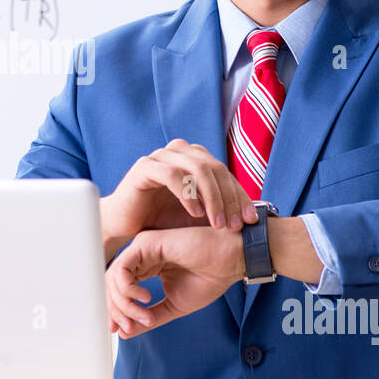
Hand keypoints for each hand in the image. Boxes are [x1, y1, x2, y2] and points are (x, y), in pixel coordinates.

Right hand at [99, 140, 255, 260]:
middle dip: (229, 198)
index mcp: (193, 158)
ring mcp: (161, 156)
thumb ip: (219, 209)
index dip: (240, 196)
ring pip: (197, 168)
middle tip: (235, 225)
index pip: (225, 173)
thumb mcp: (197, 215)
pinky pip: (173, 175)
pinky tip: (195, 214)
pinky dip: (188, 194)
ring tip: (218, 223)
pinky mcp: (144, 167)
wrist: (123, 226)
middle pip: (215, 168)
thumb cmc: (160, 220)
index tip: (251, 221)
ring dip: (212, 197)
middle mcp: (179, 151)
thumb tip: (255, 217)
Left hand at [106, 225, 243, 337]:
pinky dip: (128, 288)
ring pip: (113, 278)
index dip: (116, 312)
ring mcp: (142, 248)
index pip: (119, 290)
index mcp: (146, 268)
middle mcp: (141, 257)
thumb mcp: (173, 306)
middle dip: (116, 310)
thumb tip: (124, 333)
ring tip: (144, 316)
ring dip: (124, 303)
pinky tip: (145, 298)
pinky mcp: (145, 243)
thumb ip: (149, 317)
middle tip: (129, 327)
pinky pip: (122, 268)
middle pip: (110, 284)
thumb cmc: (209, 278)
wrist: (230, 261)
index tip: (123, 331)